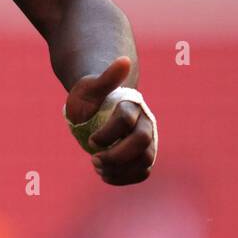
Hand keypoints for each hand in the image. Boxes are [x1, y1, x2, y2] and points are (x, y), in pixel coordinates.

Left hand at [64, 55, 156, 185]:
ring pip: (144, 161)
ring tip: (97, 167)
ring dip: (121, 169)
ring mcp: (148, 141)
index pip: (126, 119)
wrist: (97, 107)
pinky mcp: (144, 156)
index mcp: (132, 104)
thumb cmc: (91, 96)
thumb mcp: (91, 86)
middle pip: (141, 142)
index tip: (90, 141)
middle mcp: (145, 122)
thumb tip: (124, 59)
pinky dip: (125, 178)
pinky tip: (105, 176)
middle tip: (94, 159)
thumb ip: (107, 77)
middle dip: (117, 154)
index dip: (108, 133)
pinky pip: (142, 172)